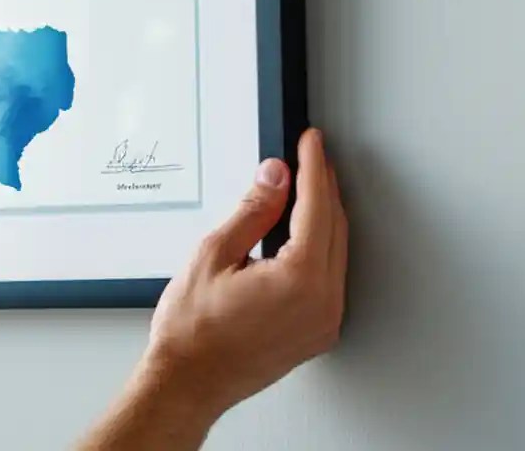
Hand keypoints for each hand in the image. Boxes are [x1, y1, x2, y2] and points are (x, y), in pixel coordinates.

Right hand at [78, 128, 346, 449]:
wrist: (188, 382)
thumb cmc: (192, 331)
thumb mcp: (213, 255)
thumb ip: (252, 212)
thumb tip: (275, 177)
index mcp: (299, 280)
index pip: (316, 207)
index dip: (314, 167)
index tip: (311, 142)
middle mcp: (322, 303)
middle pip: (334, 227)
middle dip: (322, 187)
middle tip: (308, 157)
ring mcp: (323, 321)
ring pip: (336, 251)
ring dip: (323, 216)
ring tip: (303, 188)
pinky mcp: (317, 332)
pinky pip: (330, 277)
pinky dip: (320, 247)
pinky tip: (301, 233)